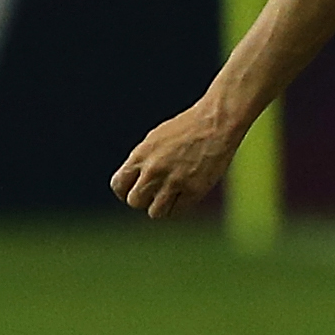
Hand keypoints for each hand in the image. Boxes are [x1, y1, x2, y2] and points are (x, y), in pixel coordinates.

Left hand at [112, 101, 242, 218]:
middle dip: (144, 199)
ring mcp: (173, 181)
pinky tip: (186, 192)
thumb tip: (135, 184)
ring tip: (172, 194)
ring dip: (161, 206)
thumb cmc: (186, 129)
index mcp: (141, 155)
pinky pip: (177, 211)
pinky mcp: (193, 190)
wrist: (216, 122)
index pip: (118, 185)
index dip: (125, 191)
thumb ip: (142, 162)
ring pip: (155, 212)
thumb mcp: (155, 140)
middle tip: (157, 191)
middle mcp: (153, 170)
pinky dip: (180, 205)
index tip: (136, 189)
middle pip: (134, 201)